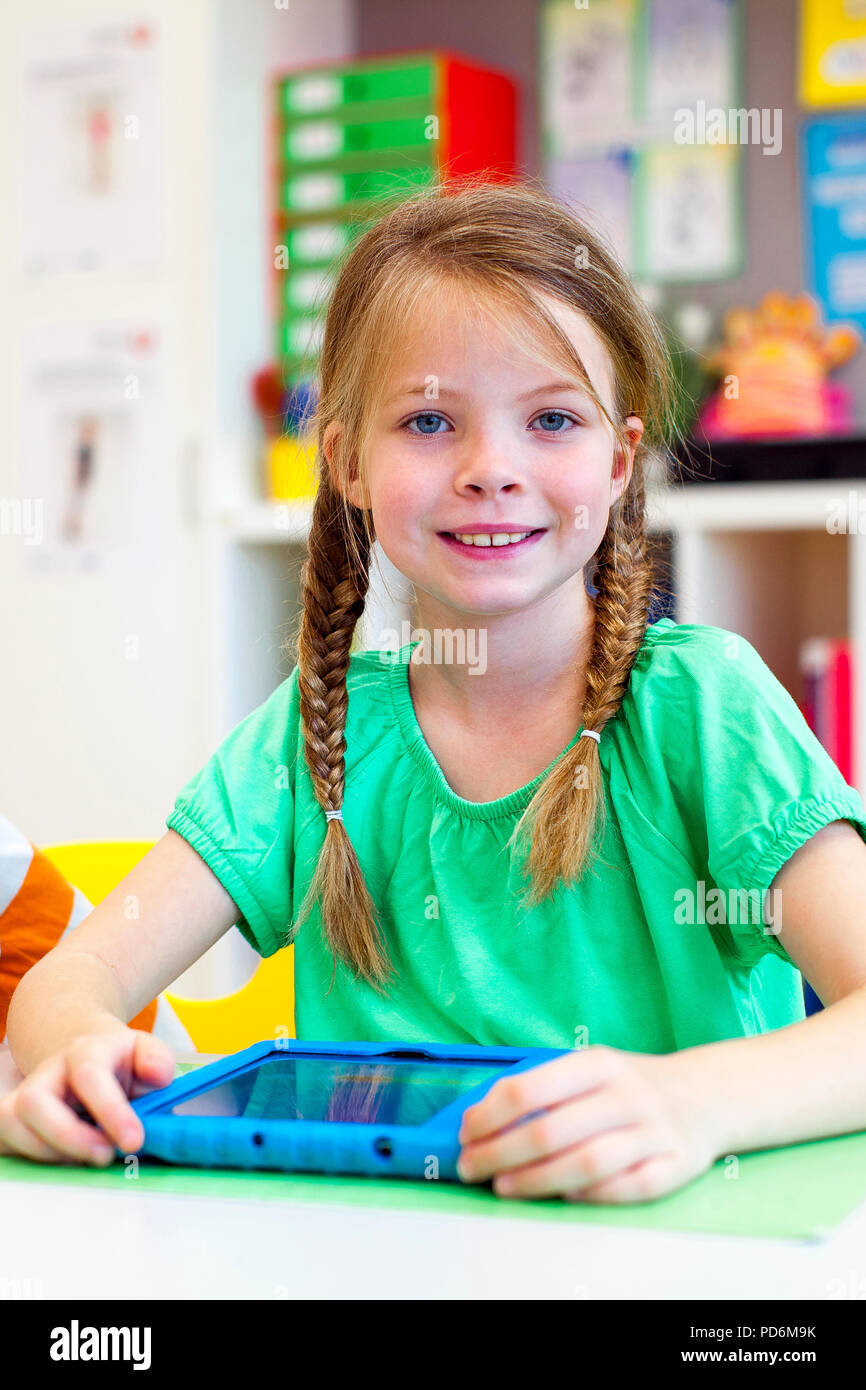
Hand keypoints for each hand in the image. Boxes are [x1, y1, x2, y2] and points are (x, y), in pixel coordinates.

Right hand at [0, 1026, 175, 1165]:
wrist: (83, 1055)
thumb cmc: (119, 1062)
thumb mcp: (145, 1052)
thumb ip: (157, 1060)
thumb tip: (158, 1075)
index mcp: (85, 1052)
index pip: (89, 1076)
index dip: (110, 1111)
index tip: (134, 1141)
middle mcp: (48, 1072)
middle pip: (34, 1101)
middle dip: (67, 1136)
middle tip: (104, 1157)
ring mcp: (25, 1095)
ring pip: (10, 1122)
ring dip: (48, 1152)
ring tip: (85, 1160)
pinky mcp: (12, 1119)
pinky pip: (3, 1140)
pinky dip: (30, 1157)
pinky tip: (63, 1162)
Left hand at [456, 1045, 718, 1203]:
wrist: (705, 1096)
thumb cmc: (627, 1086)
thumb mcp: (588, 1068)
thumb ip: (541, 1087)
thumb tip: (479, 1120)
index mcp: (598, 1063)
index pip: (530, 1089)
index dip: (489, 1116)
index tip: (464, 1134)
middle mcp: (627, 1095)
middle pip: (551, 1132)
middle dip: (500, 1154)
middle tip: (470, 1168)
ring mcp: (654, 1132)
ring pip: (587, 1164)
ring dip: (536, 1181)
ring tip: (503, 1188)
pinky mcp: (676, 1167)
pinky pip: (627, 1188)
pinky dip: (590, 1195)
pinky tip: (562, 1197)